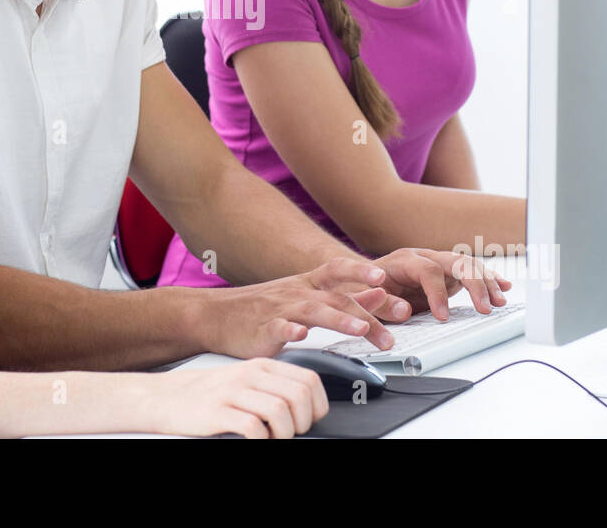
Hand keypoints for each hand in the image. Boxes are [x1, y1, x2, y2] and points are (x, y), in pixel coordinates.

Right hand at [143, 358, 327, 437]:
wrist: (165, 397)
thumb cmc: (208, 393)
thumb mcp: (245, 380)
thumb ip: (273, 387)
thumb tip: (308, 408)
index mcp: (262, 366)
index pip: (308, 380)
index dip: (317, 406)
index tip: (311, 420)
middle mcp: (250, 375)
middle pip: (298, 397)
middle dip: (303, 423)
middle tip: (291, 433)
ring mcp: (232, 392)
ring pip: (280, 412)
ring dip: (284, 434)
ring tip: (273, 439)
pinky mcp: (216, 412)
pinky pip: (252, 427)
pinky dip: (260, 440)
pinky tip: (254, 441)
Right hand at [198, 257, 404, 355]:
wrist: (216, 315)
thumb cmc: (263, 308)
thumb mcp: (307, 296)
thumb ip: (345, 296)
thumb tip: (380, 295)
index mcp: (308, 284)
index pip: (340, 271)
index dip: (363, 272)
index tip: (386, 279)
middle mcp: (297, 292)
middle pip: (336, 296)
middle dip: (366, 312)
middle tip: (390, 331)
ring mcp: (280, 309)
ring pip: (313, 310)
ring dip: (338, 319)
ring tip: (359, 330)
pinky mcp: (262, 329)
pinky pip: (277, 327)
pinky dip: (289, 330)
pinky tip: (299, 335)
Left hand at [360, 248, 511, 322]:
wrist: (365, 280)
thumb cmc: (364, 289)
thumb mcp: (363, 298)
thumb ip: (380, 304)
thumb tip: (403, 310)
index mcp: (403, 260)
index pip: (427, 270)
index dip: (436, 292)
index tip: (443, 316)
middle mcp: (425, 257)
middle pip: (455, 261)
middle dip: (473, 283)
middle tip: (484, 308)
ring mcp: (439, 264)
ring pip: (468, 265)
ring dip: (486, 282)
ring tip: (499, 302)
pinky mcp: (448, 275)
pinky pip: (472, 273)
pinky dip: (489, 279)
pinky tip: (504, 286)